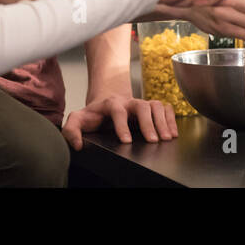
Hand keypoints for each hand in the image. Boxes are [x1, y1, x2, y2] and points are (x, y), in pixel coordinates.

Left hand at [60, 93, 177, 150]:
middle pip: (141, 106)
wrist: (107, 100)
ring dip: (162, 121)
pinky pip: (165, 107)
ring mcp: (141, 103)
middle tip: (153, 141)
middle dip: (148, 123)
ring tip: (167, 138)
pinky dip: (171, 118)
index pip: (117, 111)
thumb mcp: (78, 119)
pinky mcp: (151, 106)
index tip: (126, 141)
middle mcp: (128, 102)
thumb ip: (72, 130)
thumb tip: (76, 144)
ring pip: (155, 105)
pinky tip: (173, 133)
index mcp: (110, 104)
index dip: (122, 125)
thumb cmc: (94, 114)